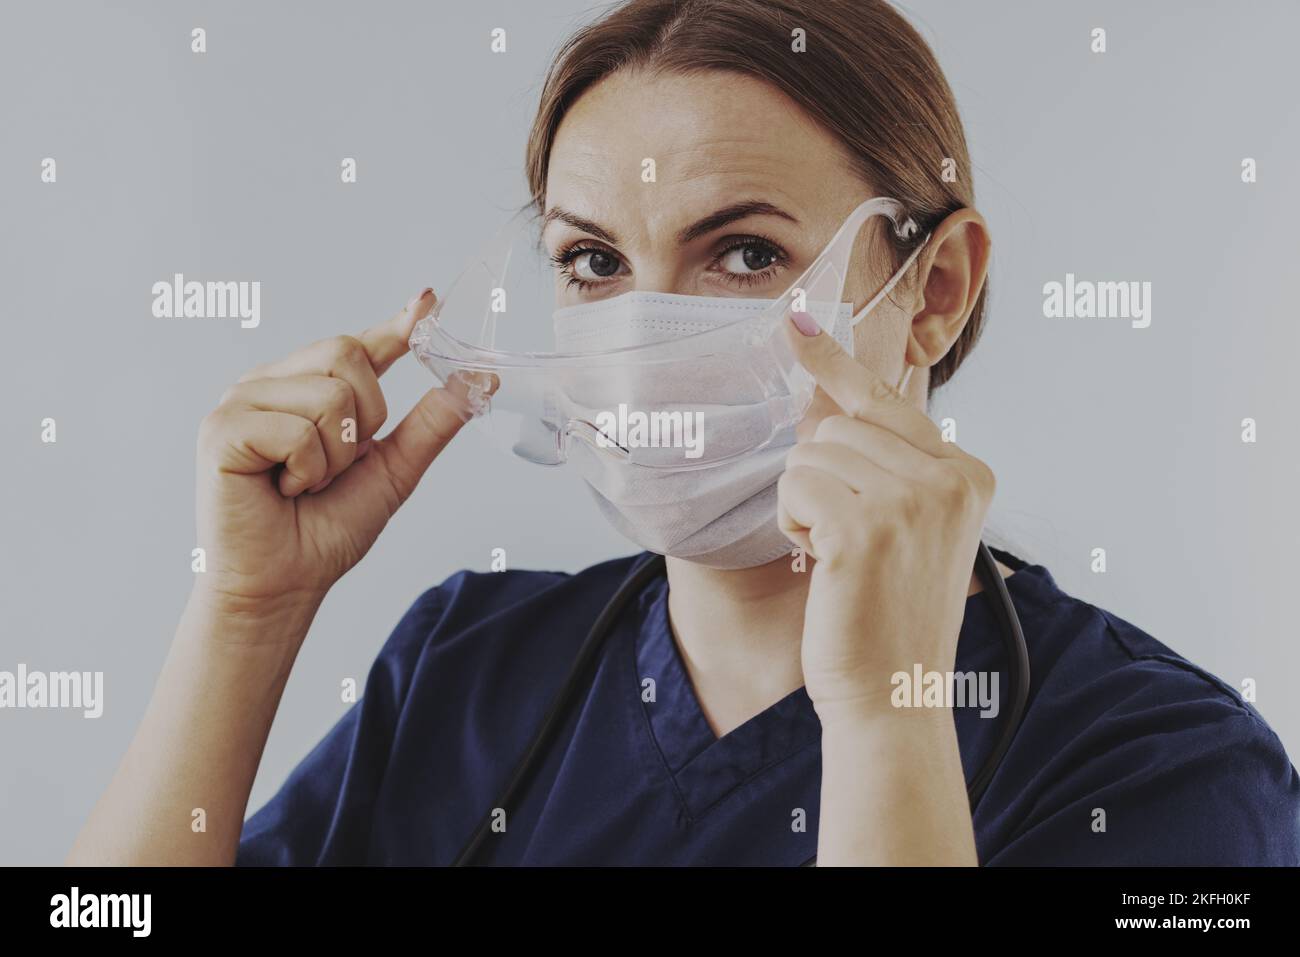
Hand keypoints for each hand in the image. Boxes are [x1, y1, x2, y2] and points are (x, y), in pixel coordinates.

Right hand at [193, 289, 469, 633]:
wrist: (284, 584)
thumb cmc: (326, 530)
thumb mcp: (394, 470)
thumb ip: (432, 421)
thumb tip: (479, 378)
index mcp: (306, 387)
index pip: (358, 345)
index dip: (395, 325)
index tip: (428, 302)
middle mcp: (271, 383)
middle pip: (347, 355)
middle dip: (365, 419)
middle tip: (337, 467)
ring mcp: (241, 401)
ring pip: (329, 396)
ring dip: (336, 456)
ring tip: (305, 483)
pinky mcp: (222, 428)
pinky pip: (298, 430)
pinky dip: (307, 470)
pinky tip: (281, 489)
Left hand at [777, 312, 996, 715]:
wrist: (893, 694)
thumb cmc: (888, 614)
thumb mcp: (906, 526)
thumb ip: (881, 462)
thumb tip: (820, 402)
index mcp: (968, 472)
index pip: (887, 399)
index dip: (834, 363)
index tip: (795, 322)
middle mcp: (949, 477)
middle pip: (836, 427)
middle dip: (819, 480)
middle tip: (845, 542)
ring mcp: (910, 500)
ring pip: (810, 454)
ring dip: (804, 505)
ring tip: (837, 557)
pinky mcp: (864, 528)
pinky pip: (794, 487)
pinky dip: (792, 524)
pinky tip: (822, 564)